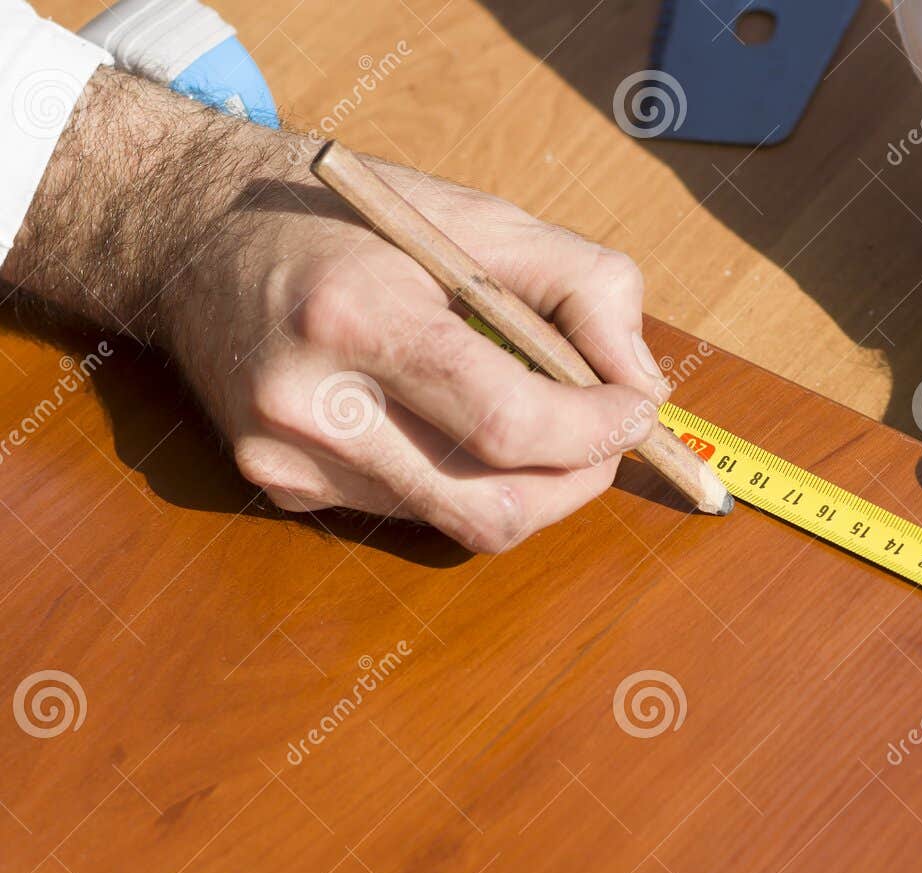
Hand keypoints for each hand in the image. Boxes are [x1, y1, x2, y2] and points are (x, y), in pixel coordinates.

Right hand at [2, 70, 663, 552]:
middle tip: (605, 436)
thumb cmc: (353, 221)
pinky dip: (462, 480)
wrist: (194, 234)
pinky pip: (413, 515)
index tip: (638, 409)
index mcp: (359, 318)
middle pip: (489, 508)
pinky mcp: (283, 491)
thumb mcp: (480, 217)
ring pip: (458, 522)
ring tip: (537, 419)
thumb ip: (586, 287)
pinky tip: (451, 423)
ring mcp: (290, 461)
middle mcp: (312, 405)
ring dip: (526, 484)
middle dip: (576, 482)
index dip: (596, 432)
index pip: (509, 424)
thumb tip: (642, 384)